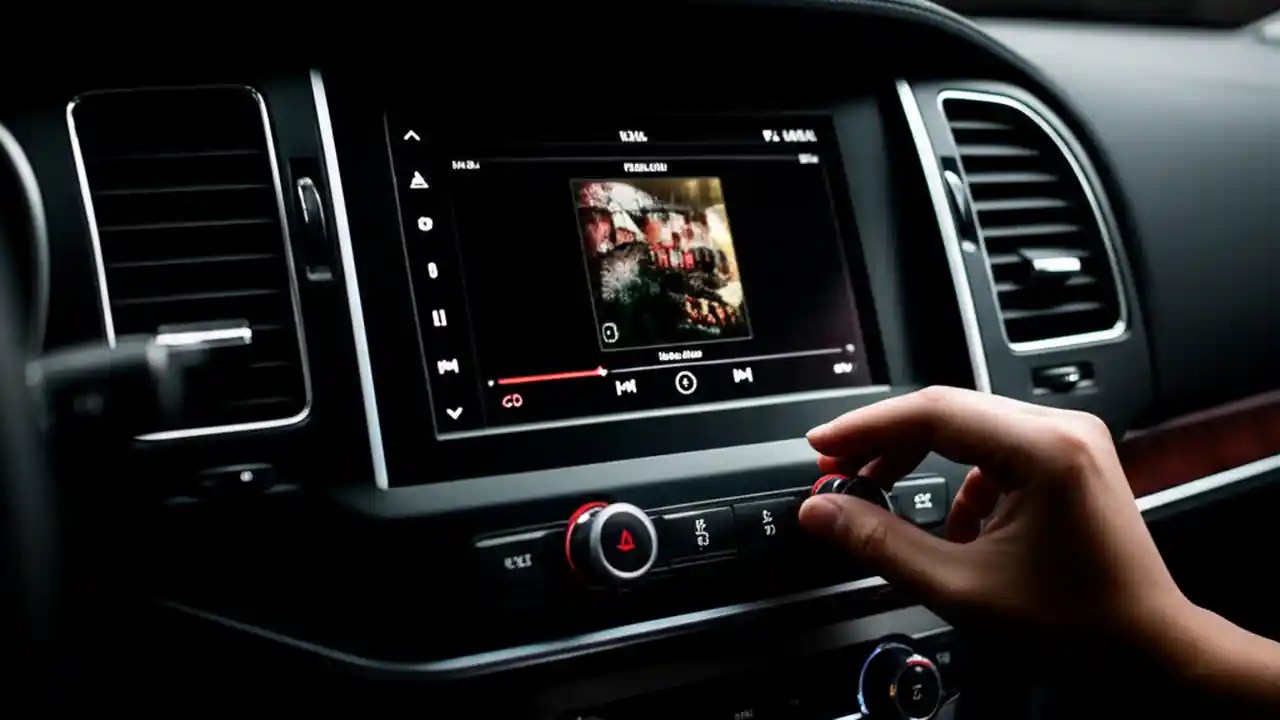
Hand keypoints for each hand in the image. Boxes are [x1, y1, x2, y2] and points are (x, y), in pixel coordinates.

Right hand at [799, 386, 1188, 653]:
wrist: (1150, 644)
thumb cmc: (1076, 621)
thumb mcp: (961, 588)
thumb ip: (880, 544)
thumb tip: (821, 511)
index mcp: (1044, 449)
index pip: (932, 411)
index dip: (865, 427)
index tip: (821, 445)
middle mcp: (1061, 429)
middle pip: (946, 412)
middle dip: (884, 442)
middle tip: (835, 470)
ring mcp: (1068, 439)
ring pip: (966, 428)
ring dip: (916, 457)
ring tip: (878, 494)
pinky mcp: (1067, 456)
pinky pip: (992, 448)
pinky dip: (955, 476)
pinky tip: (948, 523)